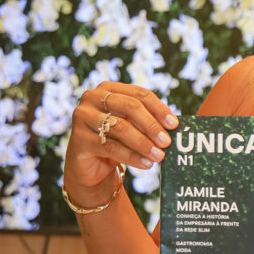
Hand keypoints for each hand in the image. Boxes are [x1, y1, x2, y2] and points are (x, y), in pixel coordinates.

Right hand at [63, 82, 178, 206]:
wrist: (92, 165)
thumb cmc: (117, 140)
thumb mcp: (134, 127)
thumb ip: (149, 121)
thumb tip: (174, 125)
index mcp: (108, 88)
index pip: (139, 94)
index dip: (159, 108)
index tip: (175, 124)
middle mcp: (92, 98)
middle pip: (130, 107)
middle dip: (152, 125)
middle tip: (167, 141)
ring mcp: (83, 117)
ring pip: (120, 128)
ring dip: (144, 143)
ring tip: (159, 156)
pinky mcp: (79, 139)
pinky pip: (111, 147)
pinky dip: (132, 156)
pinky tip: (146, 164)